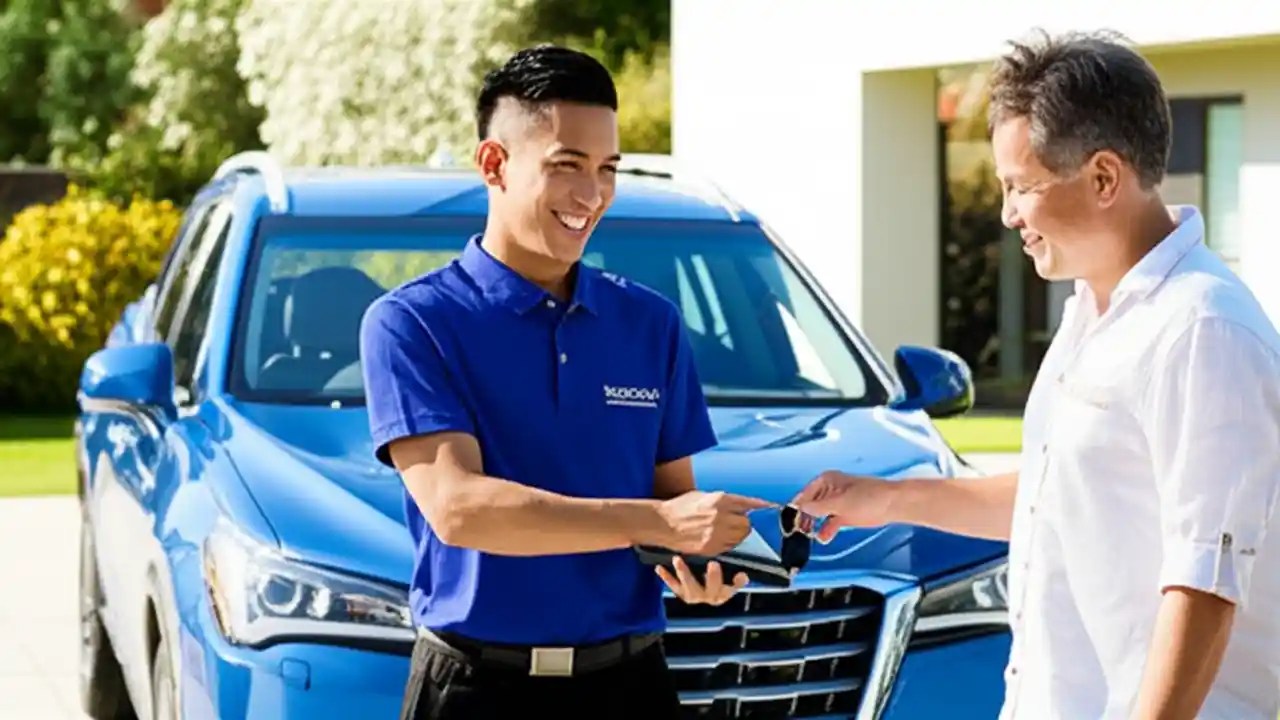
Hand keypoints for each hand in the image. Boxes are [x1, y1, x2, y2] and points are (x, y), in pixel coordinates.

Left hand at [656, 556, 748, 605]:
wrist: (699, 584)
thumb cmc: (714, 571)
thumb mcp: (725, 565)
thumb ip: (730, 556)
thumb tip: (741, 536)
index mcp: (725, 590)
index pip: (734, 587)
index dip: (738, 583)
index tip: (741, 574)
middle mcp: (711, 596)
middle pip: (714, 590)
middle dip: (714, 578)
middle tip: (713, 563)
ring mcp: (696, 596)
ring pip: (691, 589)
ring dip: (684, 574)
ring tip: (678, 560)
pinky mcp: (682, 593)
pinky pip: (673, 586)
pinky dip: (666, 577)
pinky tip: (659, 567)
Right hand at [657, 490, 774, 555]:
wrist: (662, 523)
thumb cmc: (681, 507)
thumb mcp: (703, 495)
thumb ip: (724, 501)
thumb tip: (742, 505)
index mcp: (719, 499)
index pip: (748, 503)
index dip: (761, 505)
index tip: (771, 506)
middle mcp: (720, 516)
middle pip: (746, 523)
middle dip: (743, 523)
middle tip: (735, 522)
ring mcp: (716, 533)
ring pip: (740, 537)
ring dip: (736, 534)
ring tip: (724, 531)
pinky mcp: (710, 547)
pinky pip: (728, 547)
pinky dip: (727, 543)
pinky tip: (717, 538)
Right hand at [791, 470, 894, 542]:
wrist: (892, 504)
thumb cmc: (870, 496)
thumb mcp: (840, 502)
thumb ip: (819, 507)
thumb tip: (802, 509)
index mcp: (826, 481)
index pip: (805, 494)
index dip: (797, 507)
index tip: (790, 520)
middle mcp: (830, 491)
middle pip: (810, 505)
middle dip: (805, 518)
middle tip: (799, 530)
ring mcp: (838, 503)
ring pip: (819, 515)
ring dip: (815, 525)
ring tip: (809, 536)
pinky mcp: (846, 514)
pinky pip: (831, 522)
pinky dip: (826, 529)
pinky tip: (823, 538)